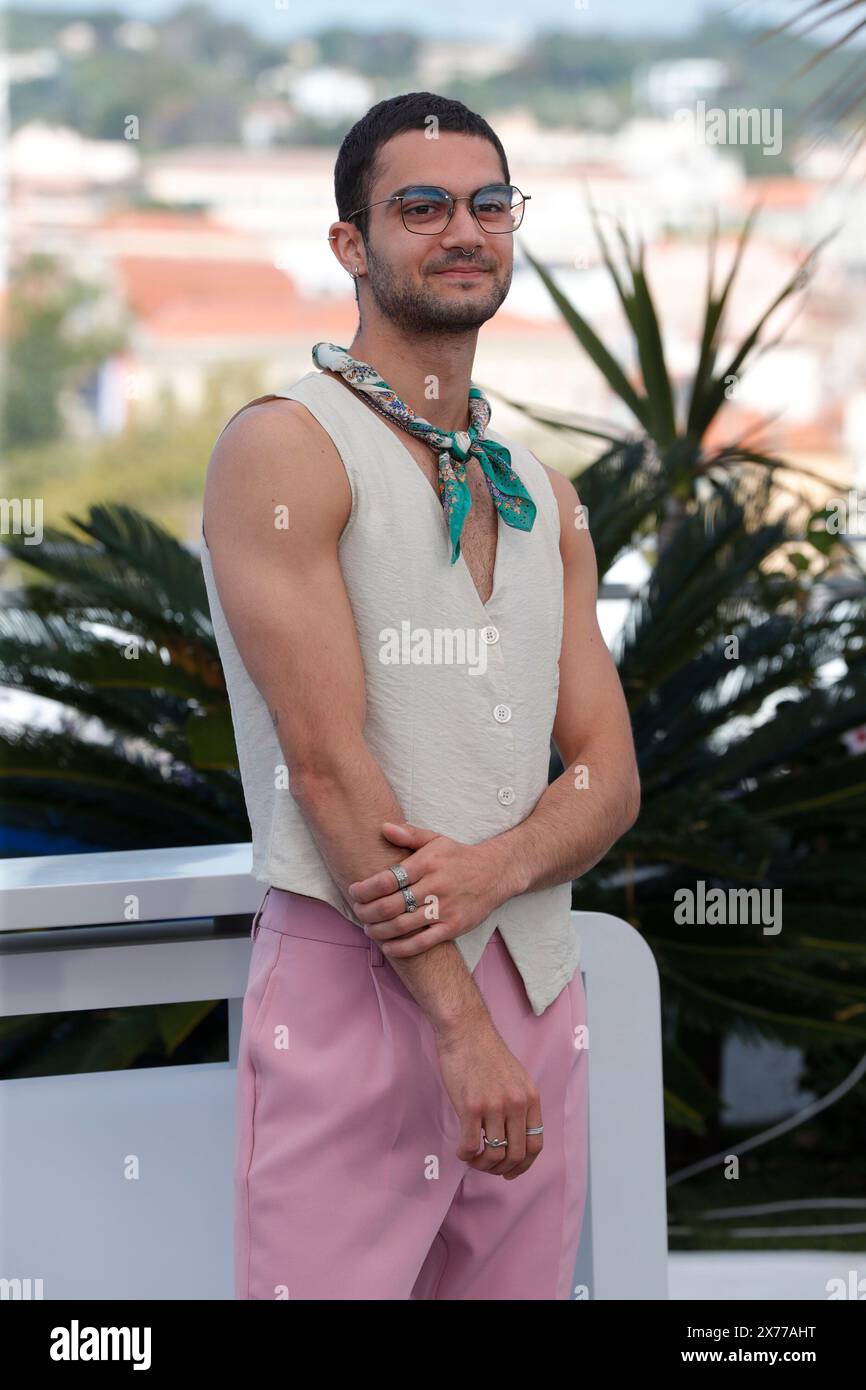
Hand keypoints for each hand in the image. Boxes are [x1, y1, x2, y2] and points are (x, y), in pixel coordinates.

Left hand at [346, 820, 509, 958]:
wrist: (495, 873)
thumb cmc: (458, 856)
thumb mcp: (436, 839)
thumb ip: (409, 834)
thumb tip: (384, 827)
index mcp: (427, 864)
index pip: (387, 879)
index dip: (365, 889)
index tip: (353, 892)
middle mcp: (435, 887)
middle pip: (390, 905)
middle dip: (367, 912)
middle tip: (357, 912)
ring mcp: (444, 909)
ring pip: (402, 926)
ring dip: (379, 930)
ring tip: (368, 929)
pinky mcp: (452, 927)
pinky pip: (422, 943)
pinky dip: (401, 948)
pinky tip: (387, 946)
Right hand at [435, 1011, 543, 1179]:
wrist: (466, 1031)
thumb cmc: (487, 1053)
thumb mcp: (516, 1077)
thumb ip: (519, 1105)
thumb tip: (513, 1136)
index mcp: (530, 1098)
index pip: (536, 1145)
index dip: (524, 1165)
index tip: (511, 1171)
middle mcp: (516, 1104)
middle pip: (516, 1154)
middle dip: (502, 1168)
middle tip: (488, 1167)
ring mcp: (494, 1106)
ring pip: (494, 1154)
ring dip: (482, 1164)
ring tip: (473, 1158)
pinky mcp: (471, 1106)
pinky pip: (471, 1145)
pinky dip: (466, 1155)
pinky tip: (461, 1151)